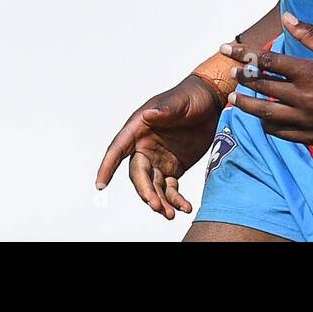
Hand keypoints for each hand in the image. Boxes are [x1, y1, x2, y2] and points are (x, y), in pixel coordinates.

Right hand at [95, 74, 225, 219]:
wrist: (212, 102)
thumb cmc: (191, 97)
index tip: (100, 184)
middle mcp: (144, 146)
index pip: (118, 149)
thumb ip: (165, 110)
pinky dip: (175, 200)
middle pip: (138, 174)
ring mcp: (158, 159)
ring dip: (159, 201)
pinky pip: (169, 188)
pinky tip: (184, 207)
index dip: (107, 167)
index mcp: (139, 128)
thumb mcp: (180, 102)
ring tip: (170, 214)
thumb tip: (149, 116)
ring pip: (153, 186)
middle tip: (156, 205)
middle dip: (145, 191)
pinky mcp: (173, 168)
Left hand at [222, 12, 312, 144]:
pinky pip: (283, 133)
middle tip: (233, 74)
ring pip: (268, 114)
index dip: (243, 54)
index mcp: (308, 73)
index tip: (226, 49)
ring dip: (248, 106)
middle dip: (244, 79)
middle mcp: (304, 98)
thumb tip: (286, 18)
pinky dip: (269, 126)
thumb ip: (308, 33)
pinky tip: (262, 121)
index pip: (266, 61)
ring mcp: (308, 120)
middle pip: (263, 88)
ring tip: (235, 100)